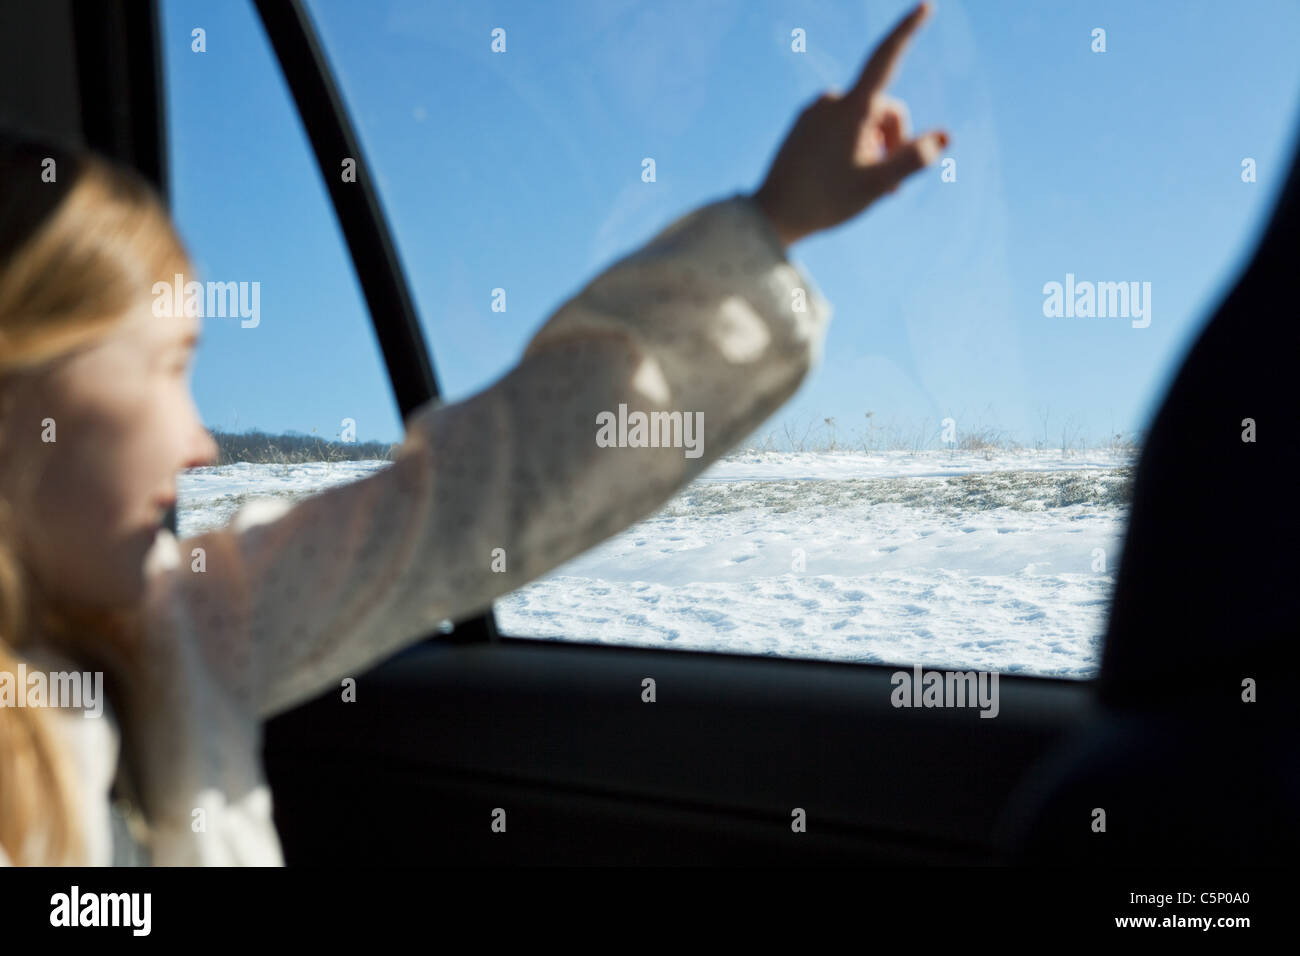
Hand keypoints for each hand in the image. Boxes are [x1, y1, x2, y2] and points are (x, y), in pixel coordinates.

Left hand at [752, 1, 948, 246]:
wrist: (771, 216)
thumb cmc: (825, 202)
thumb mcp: (878, 185)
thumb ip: (914, 159)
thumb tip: (945, 136)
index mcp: (851, 108)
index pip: (886, 57)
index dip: (908, 30)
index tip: (926, 4)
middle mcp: (831, 100)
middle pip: (885, 109)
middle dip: (895, 141)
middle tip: (890, 187)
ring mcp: (814, 111)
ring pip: (864, 120)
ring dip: (874, 147)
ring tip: (865, 185)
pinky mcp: (803, 124)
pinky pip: (841, 126)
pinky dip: (853, 146)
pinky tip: (843, 176)